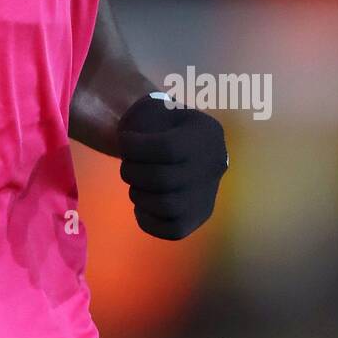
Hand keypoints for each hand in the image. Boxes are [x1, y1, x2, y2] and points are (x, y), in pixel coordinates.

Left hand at [117, 92, 227, 239]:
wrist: (185, 140)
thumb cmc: (163, 122)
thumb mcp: (156, 107)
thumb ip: (142, 120)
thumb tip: (129, 145)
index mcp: (206, 132)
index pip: (167, 148)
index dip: (135, 147)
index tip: (123, 140)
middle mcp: (214, 164)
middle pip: (163, 179)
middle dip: (132, 172)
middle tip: (126, 164)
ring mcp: (209, 194)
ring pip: (167, 207)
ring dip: (138, 195)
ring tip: (135, 183)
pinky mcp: (201, 216)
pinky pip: (173, 230)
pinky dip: (148, 220)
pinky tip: (141, 205)